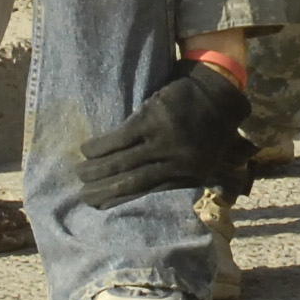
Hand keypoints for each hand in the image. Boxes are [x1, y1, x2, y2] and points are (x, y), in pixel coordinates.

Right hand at [80, 61, 247, 206]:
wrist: (220, 90)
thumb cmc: (213, 126)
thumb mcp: (209, 159)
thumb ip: (186, 177)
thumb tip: (159, 197)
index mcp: (190, 175)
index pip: (150, 194)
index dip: (122, 202)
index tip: (101, 209)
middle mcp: (176, 162)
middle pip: (132, 182)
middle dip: (104, 191)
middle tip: (83, 197)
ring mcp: (163, 140)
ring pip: (123, 161)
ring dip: (97, 170)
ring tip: (80, 174)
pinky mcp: (152, 119)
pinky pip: (120, 138)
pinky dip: (101, 146)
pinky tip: (87, 150)